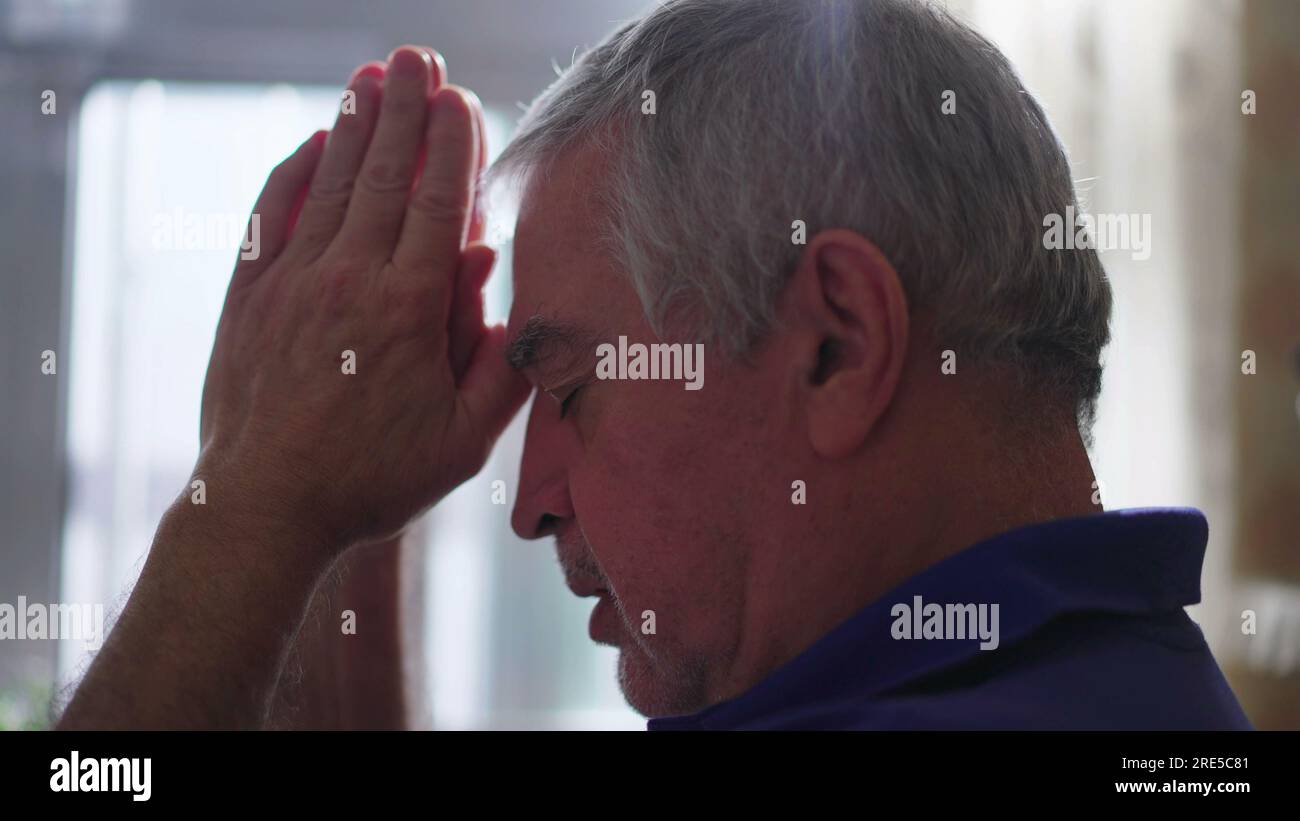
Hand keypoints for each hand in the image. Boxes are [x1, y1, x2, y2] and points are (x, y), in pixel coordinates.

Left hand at [196, 46, 528, 552]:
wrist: (265, 509)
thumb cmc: (374, 481)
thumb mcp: (463, 440)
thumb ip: (496, 362)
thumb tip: (497, 281)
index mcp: (409, 309)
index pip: (439, 203)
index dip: (454, 144)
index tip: (462, 98)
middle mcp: (349, 279)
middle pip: (385, 174)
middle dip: (406, 108)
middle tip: (418, 56)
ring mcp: (293, 282)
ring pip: (332, 183)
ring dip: (356, 124)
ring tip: (373, 74)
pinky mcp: (250, 298)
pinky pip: (274, 216)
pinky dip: (295, 173)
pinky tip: (314, 142)